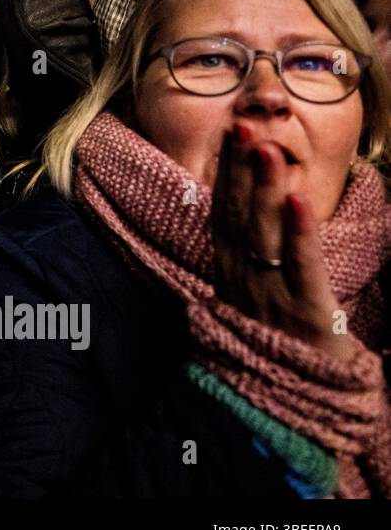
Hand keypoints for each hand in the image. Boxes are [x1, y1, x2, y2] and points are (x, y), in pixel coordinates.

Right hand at [212, 123, 356, 362]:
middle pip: (239, 214)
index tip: (230, 131)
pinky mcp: (304, 310)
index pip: (224, 211)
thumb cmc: (274, 344)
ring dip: (265, 188)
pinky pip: (300, 266)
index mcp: (230, 271)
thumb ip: (244, 255)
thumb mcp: (248, 296)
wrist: (289, 404)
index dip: (227, 171)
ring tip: (267, 149)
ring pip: (265, 233)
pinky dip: (300, 233)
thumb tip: (242, 212)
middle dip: (240, 169)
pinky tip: (300, 202)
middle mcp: (243, 277)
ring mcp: (269, 293)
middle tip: (243, 125)